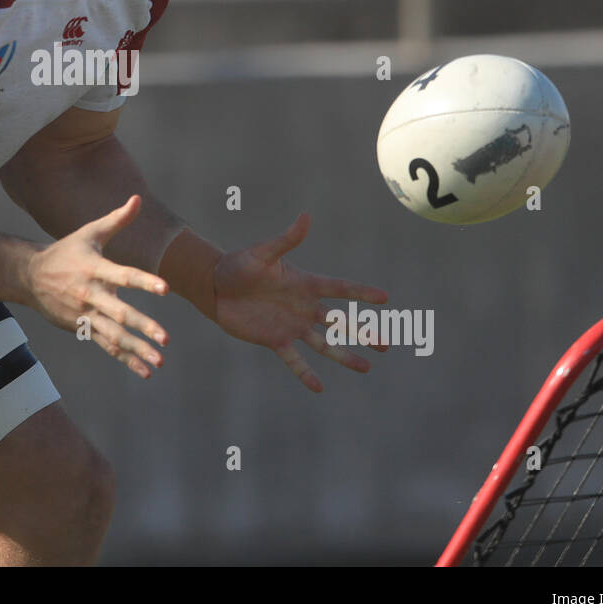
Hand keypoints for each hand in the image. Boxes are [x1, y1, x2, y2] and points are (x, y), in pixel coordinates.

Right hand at [23, 195, 170, 378]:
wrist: (29, 276)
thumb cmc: (66, 251)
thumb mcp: (89, 233)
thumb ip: (117, 220)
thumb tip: (137, 199)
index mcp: (95, 269)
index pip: (123, 275)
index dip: (144, 281)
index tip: (166, 289)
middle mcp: (90, 294)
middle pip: (119, 312)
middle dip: (143, 326)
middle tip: (165, 338)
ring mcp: (85, 314)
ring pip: (113, 335)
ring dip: (136, 349)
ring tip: (159, 361)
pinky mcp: (81, 327)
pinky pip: (106, 345)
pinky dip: (125, 359)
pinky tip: (145, 371)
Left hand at [211, 213, 388, 391]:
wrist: (215, 286)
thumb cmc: (239, 265)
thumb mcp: (263, 252)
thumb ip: (286, 240)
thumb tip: (306, 216)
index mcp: (305, 284)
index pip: (339, 289)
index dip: (361, 292)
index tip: (385, 298)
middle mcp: (304, 307)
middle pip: (340, 322)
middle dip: (363, 332)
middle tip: (386, 344)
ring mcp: (292, 325)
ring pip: (324, 344)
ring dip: (344, 356)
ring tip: (366, 368)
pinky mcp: (275, 340)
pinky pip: (294, 359)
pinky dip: (305, 373)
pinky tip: (318, 387)